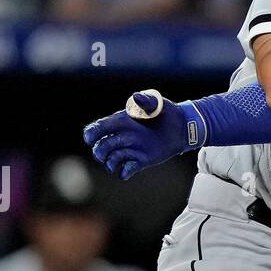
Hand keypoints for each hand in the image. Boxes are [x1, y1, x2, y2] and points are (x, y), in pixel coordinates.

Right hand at [83, 92, 205, 179]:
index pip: (100, 127)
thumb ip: (146, 100)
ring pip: (111, 159)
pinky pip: (127, 169)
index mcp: (122, 121)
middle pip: (102, 146)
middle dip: (99, 152)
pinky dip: (124, 172)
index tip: (90, 139)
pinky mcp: (141, 160)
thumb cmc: (166, 111)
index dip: (91, 133)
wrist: (181, 127)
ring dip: (109, 163)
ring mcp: (131, 149)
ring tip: (114, 165)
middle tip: (103, 155)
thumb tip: (135, 97)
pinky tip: (125, 173)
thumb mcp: (157, 103)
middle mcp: (123, 136)